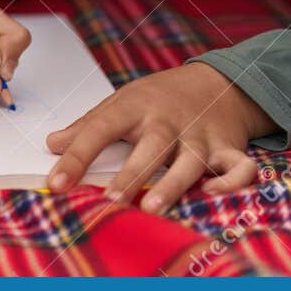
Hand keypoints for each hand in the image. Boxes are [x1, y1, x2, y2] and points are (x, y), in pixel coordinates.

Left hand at [46, 63, 272, 212]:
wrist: (215, 82)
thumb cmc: (159, 98)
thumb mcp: (121, 102)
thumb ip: (87, 125)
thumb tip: (52, 144)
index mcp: (135, 108)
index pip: (100, 129)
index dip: (76, 156)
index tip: (56, 182)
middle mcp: (168, 122)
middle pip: (151, 147)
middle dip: (132, 173)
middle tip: (111, 200)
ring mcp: (200, 135)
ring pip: (191, 161)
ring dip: (173, 185)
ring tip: (152, 208)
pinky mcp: (229, 148)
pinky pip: (238, 167)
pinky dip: (232, 182)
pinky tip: (211, 194)